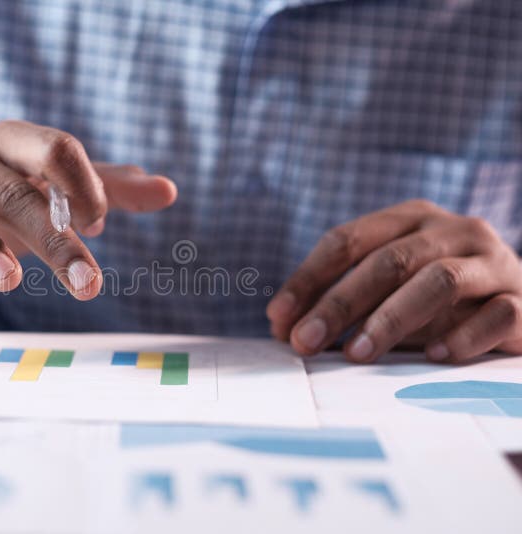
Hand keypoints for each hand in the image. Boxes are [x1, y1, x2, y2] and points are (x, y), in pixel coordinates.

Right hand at [0, 120, 176, 298]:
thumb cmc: (13, 201)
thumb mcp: (60, 191)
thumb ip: (109, 189)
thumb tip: (170, 190)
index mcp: (12, 141)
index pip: (56, 148)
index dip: (83, 186)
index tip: (101, 228)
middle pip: (17, 189)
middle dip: (55, 236)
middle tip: (89, 283)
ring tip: (9, 283)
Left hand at [266, 199, 521, 362]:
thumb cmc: (441, 299)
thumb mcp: (390, 290)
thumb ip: (346, 302)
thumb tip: (285, 329)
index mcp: (410, 218)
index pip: (347, 240)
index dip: (308, 279)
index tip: (278, 318)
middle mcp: (452, 230)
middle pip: (388, 261)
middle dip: (339, 303)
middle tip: (304, 342)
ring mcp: (493, 262)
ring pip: (440, 281)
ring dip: (391, 319)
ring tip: (357, 353)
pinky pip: (495, 314)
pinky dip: (460, 337)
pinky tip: (431, 356)